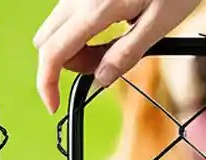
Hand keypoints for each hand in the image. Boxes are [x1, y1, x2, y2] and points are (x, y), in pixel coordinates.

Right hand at [35, 0, 201, 111]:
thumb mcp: (159, 24)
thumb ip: (126, 54)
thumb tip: (100, 79)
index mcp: (96, 9)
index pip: (53, 53)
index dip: (46, 84)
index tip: (54, 104)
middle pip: (47, 41)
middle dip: (67, 64)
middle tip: (101, 68)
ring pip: (57, 26)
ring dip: (74, 46)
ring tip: (112, 46)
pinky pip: (70, 13)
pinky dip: (80, 29)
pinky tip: (110, 28)